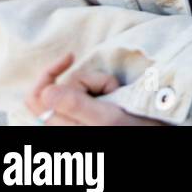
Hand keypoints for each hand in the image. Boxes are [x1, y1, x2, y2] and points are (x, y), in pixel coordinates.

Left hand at [24, 53, 164, 125]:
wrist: (154, 134)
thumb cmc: (133, 129)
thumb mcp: (106, 118)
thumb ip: (75, 105)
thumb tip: (47, 90)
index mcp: (61, 127)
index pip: (37, 95)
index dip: (50, 71)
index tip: (72, 57)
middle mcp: (61, 125)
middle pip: (55, 90)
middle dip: (80, 79)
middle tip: (103, 82)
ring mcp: (72, 121)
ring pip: (72, 91)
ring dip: (96, 84)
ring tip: (116, 94)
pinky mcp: (84, 117)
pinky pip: (82, 96)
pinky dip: (98, 89)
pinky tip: (113, 97)